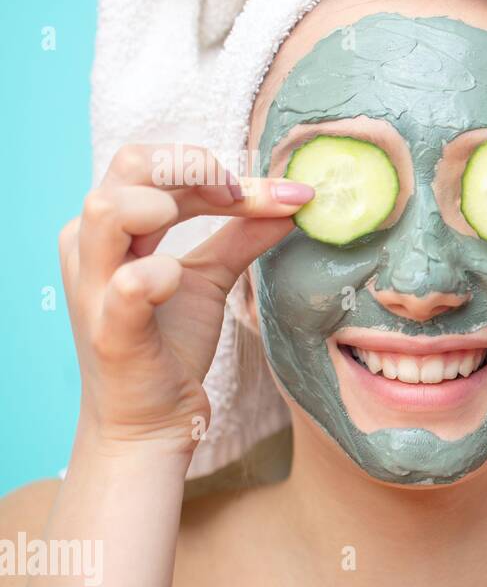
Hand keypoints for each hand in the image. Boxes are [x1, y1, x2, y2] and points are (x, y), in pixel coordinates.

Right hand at [61, 144, 312, 454]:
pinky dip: (158, 274)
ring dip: (167, 202)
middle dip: (194, 167)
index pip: (154, 166)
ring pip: (108, 209)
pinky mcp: (113, 332)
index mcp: (112, 228)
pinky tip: (182, 278)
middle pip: (129, 166)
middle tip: (241, 196)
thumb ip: (242, 234)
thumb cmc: (170, 342)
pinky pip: (126, 287)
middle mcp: (93, 248)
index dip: (212, 166)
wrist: (153, 421)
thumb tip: (293, 198)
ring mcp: (96, 289)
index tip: (272, 192)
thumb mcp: (209, 277)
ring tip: (211, 221)